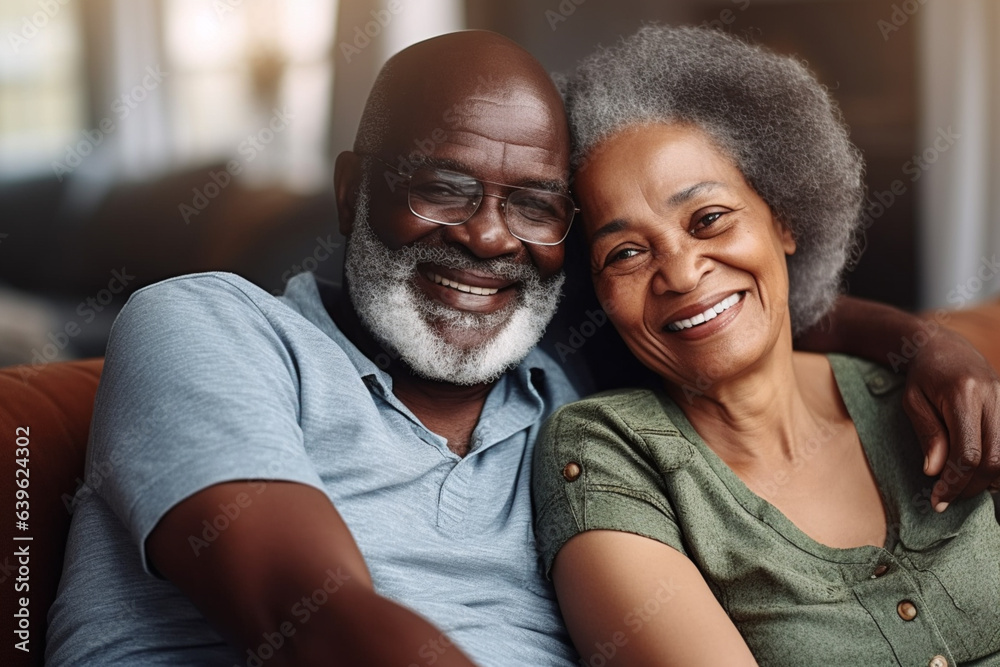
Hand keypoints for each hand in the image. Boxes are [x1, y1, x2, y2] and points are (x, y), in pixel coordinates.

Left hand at [901, 327, 999, 509]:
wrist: (944, 346)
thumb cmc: (922, 376)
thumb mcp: (913, 402)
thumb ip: (928, 435)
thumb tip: (935, 472)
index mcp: (964, 394)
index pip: (967, 452)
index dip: (954, 482)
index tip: (937, 500)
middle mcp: (993, 397)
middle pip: (994, 459)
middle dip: (970, 486)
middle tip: (947, 497)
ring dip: (987, 480)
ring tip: (961, 486)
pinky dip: (997, 465)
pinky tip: (978, 472)